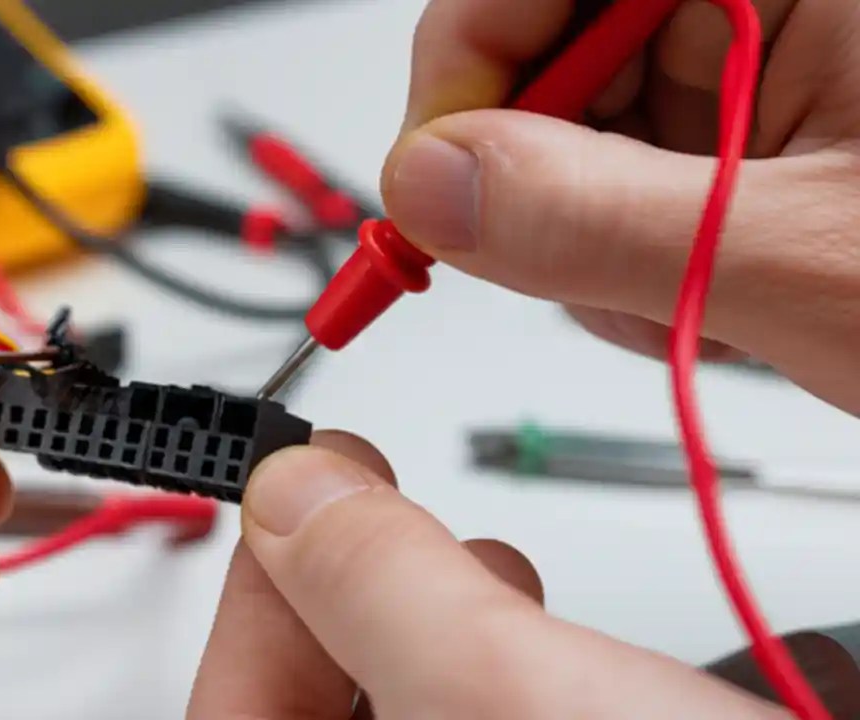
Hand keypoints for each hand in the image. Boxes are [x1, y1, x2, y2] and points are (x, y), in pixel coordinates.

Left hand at [187, 432, 790, 718]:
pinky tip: (560, 641)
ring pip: (430, 719)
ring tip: (487, 568)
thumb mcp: (506, 702)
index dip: (255, 598)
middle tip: (374, 509)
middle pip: (327, 719)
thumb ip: (377, 588)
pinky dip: (525, 675)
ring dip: (445, 632)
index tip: (291, 490)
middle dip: (353, 604)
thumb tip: (296, 492)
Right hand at [381, 0, 859, 413]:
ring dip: (589, 250)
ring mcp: (740, 78)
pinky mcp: (731, 146)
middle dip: (540, 192)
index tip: (432, 190)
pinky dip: (626, 270)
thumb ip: (598, 218)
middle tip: (595, 275)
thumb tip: (425, 187)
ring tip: (694, 304)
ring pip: (563, 144)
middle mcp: (744, 13)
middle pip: (538, 63)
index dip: (461, 70)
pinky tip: (706, 301)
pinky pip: (607, 195)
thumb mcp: (797, 258)